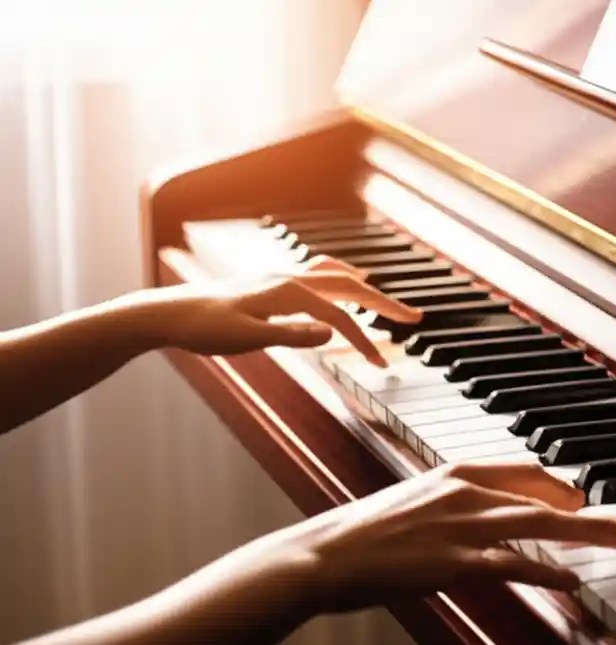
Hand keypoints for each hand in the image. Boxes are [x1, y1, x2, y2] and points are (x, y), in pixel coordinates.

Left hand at [138, 256, 419, 365]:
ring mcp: (277, 278)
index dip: (364, 340)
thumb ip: (293, 334)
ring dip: (361, 285)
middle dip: (383, 302)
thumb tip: (333, 331)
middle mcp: (287, 278)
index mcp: (287, 291)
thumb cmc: (202, 328)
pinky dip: (336, 279)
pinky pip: (315, 274)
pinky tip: (333, 287)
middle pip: (348, 285)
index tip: (383, 363)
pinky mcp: (267, 284)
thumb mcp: (247, 338)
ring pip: (333, 274)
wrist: (165, 313)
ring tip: (380, 295)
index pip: (340, 316)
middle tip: (413, 317)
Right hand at [281, 461, 615, 612]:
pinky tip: (571, 580)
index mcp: (456, 473)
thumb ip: (452, 504)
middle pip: (546, 495)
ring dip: (590, 533)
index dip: (562, 487)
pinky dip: (547, 570)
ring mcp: (461, 525)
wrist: (322, 555)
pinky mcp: (453, 561)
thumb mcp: (413, 504)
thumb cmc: (362, 535)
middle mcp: (465, 491)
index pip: (526, 471)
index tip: (585, 500)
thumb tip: (478, 517)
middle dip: (593, 512)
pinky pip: (513, 564)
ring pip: (541, 523)